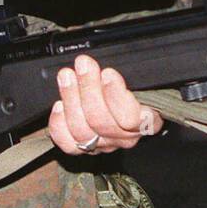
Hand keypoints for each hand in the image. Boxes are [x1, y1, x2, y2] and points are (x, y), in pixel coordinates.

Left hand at [48, 54, 162, 153]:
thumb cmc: (136, 85)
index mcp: (147, 120)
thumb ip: (133, 71)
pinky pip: (67, 143)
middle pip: (102, 122)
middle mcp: (125, 137)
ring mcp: (103, 144)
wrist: (125, 104)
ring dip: (71, 99)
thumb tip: (113, 60)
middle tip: (83, 65)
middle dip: (88, 88)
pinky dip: (59, 124)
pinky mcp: (83, 147)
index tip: (107, 73)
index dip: (116, 95)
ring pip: (82, 131)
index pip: (132, 117)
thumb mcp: (142, 75)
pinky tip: (59, 104)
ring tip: (67, 76)